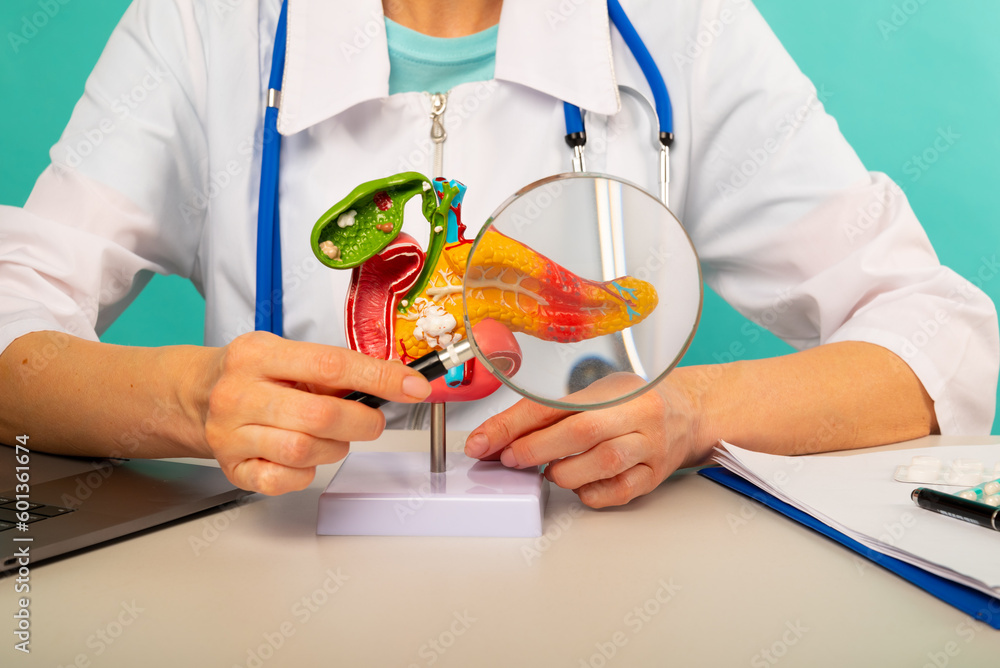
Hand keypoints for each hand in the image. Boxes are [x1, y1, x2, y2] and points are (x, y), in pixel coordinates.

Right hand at [198, 331, 431, 494]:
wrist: (195, 395)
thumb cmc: (255, 375)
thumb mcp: (289, 356)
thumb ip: (338, 368)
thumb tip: (399, 380)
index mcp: (258, 354)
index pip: (331, 365)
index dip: (379, 377)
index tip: (413, 387)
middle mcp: (239, 393)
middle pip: (320, 416)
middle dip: (361, 422)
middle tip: (371, 421)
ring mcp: (230, 433)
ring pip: (304, 451)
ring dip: (334, 448)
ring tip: (331, 437)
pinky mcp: (231, 467)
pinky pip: (283, 480)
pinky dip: (305, 473)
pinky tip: (303, 457)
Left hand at [464, 371, 705, 507]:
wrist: (693, 412)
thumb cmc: (635, 401)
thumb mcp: (598, 392)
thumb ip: (554, 413)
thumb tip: (500, 438)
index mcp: (612, 388)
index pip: (553, 404)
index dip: (512, 424)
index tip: (483, 442)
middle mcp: (635, 414)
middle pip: (580, 432)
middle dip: (534, 449)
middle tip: (508, 459)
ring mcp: (649, 446)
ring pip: (602, 463)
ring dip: (564, 473)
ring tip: (548, 473)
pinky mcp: (656, 475)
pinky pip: (620, 491)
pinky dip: (591, 494)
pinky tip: (579, 487)